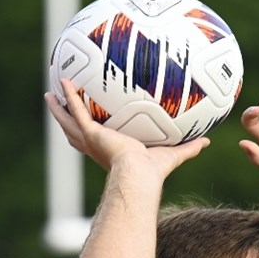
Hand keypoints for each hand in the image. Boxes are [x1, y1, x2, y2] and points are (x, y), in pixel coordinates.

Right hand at [45, 79, 210, 175]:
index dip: (89, 133)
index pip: (95, 141)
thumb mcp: (173, 155)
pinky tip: (64, 80)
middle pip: (73, 132)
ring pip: (68, 121)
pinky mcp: (91, 133)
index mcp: (109, 153)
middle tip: (57, 105)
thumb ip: (189, 147)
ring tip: (50, 95)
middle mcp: (96, 147)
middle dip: (65, 119)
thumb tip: (208, 141)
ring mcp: (90, 140)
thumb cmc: (154, 173)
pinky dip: (69, 96)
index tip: (87, 124)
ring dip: (59, 108)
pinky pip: (77, 110)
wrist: (139, 177)